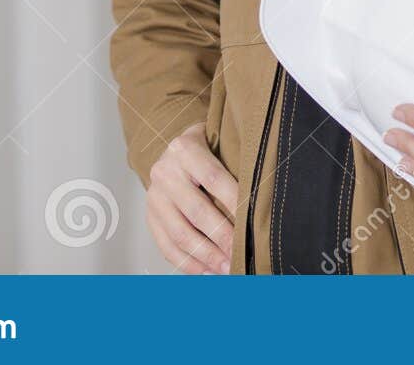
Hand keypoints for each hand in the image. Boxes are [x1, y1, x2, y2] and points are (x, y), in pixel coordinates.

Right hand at [145, 121, 236, 273]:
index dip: (234, 203)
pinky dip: (188, 263)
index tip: (251, 223)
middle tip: (241, 254)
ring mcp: (154, 197)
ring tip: (227, 268)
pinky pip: (166, 246)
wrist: (171, 150)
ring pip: (180, 233)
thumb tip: (264, 194)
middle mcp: (165, 172)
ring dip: (206, 255)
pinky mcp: (150, 217)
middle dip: (222, 237)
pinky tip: (207, 271)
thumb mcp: (218, 141)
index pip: (214, 178)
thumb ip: (235, 160)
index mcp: (185, 149)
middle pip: (197, 210)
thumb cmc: (206, 148)